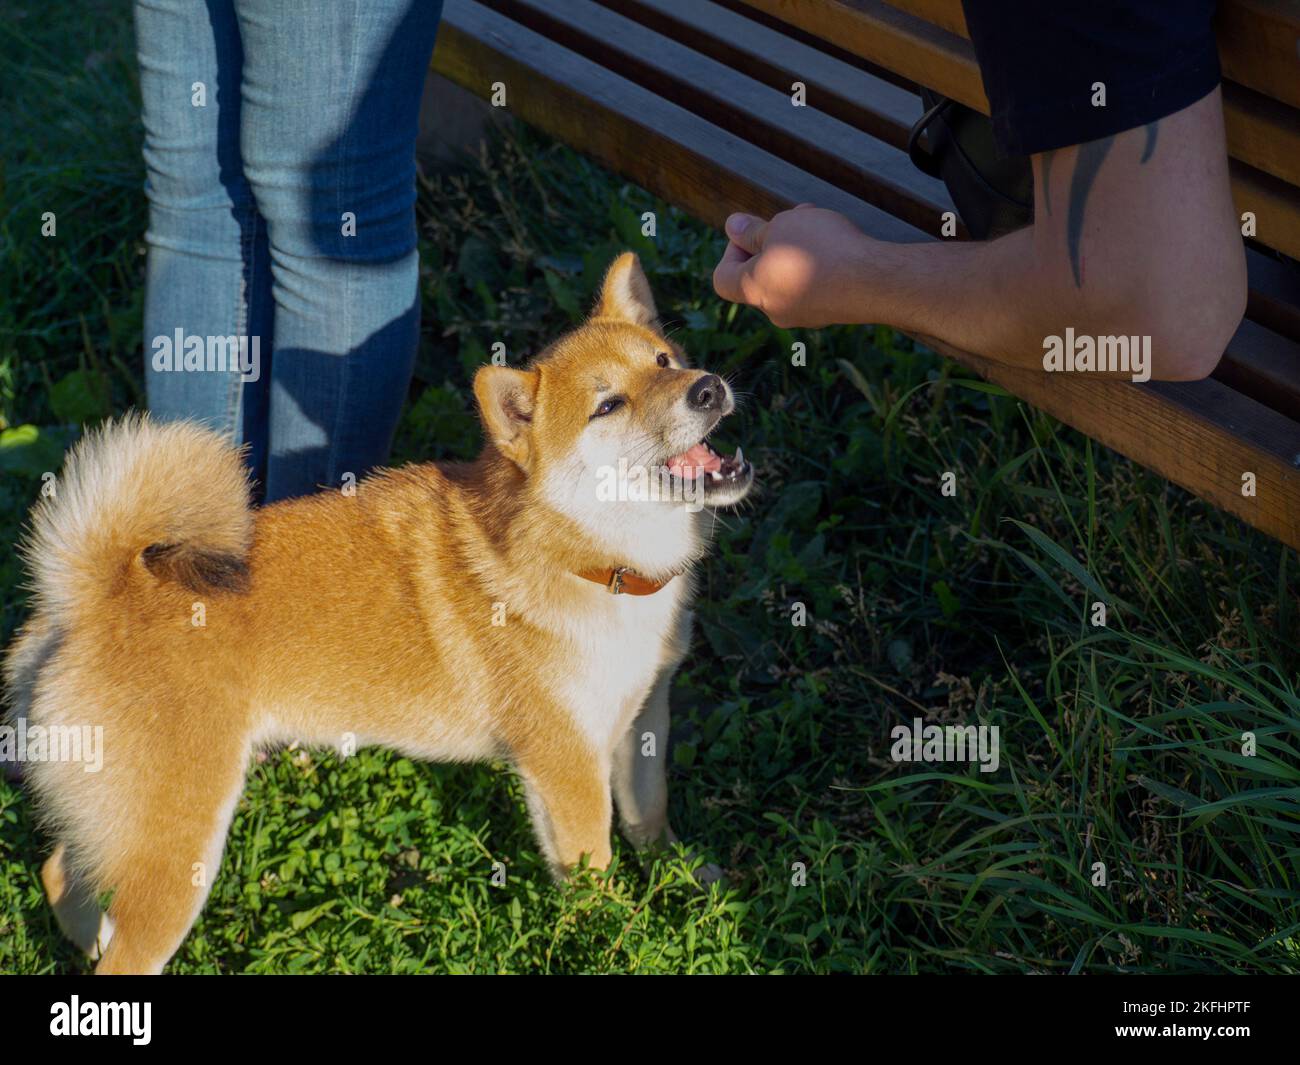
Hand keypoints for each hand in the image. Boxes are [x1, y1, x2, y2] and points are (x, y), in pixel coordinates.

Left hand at [711, 205, 873, 327]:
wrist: (873, 280)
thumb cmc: (821, 249)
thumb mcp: (780, 226)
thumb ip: (752, 231)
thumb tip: (733, 227)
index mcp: (753, 291)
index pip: (723, 278)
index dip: (731, 251)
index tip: (753, 232)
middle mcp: (775, 310)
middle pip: (760, 274)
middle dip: (772, 241)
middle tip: (792, 218)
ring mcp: (805, 315)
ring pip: (790, 276)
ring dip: (798, 246)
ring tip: (817, 220)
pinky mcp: (831, 313)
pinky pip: (815, 285)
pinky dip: (819, 262)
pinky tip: (838, 241)